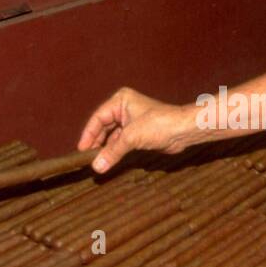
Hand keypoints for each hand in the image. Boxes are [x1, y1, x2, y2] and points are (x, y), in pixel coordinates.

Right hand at [76, 87, 190, 174]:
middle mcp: (124, 108)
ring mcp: (131, 120)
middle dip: (96, 142)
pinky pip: (121, 142)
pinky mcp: (138, 132)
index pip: (98, 118)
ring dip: (106, 149)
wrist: (184, 130)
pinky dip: (115, 151)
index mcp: (120, 100)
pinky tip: (108, 160)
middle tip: (87, 158)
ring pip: (112, 136)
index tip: (81, 149)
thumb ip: (112, 152)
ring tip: (96, 162)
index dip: (88, 134)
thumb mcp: (132, 138)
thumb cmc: (160, 124)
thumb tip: (96, 166)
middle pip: (103, 127)